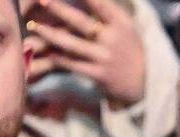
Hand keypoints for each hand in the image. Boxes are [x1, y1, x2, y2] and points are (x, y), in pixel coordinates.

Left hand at [25, 0, 147, 108]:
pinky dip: (57, 56)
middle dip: (59, 10)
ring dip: (50, 34)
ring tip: (34, 26)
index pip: (100, 4)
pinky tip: (44, 50)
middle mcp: (113, 40)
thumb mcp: (127, 27)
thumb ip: (107, 11)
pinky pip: (73, 64)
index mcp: (122, 25)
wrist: (145, 85)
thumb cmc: (130, 50)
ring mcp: (105, 58)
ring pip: (72, 44)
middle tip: (42, 0)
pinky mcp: (99, 75)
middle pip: (81, 22)